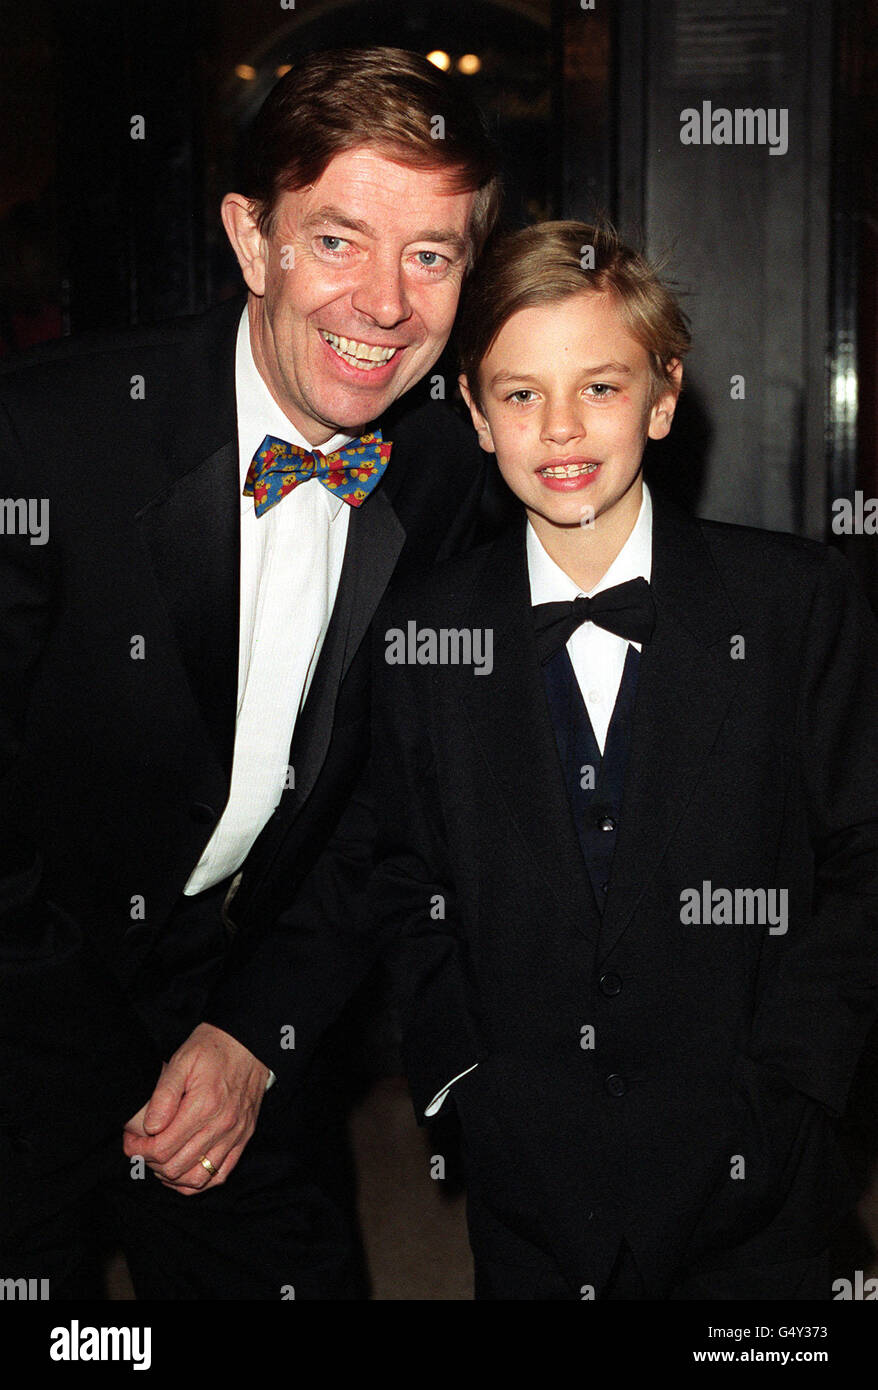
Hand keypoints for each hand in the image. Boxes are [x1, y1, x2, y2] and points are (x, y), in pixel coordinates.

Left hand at [123, 1023, 269, 1193]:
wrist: (249, 1043)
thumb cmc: (212, 1049)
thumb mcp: (182, 1060)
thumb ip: (163, 1095)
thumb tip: (150, 1128)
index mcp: (203, 1106)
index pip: (162, 1148)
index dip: (138, 1151)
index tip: (130, 1141)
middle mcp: (221, 1126)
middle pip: (175, 1167)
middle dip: (149, 1163)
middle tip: (140, 1148)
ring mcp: (234, 1136)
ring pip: (196, 1179)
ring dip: (171, 1176)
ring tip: (158, 1160)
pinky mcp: (243, 1139)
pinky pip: (219, 1176)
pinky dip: (197, 1181)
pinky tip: (183, 1170)